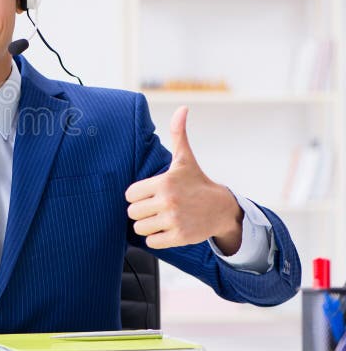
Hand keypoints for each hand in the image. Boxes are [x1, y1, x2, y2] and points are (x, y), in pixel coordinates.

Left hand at [125, 106, 243, 253]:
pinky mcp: (179, 237)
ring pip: (139, 228)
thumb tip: (182, 108)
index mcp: (164, 182)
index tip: (149, 194)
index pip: (129, 194)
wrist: (222, 208)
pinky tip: (167, 229)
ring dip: (147, 225)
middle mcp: (168, 201)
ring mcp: (173, 220)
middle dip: (141, 211)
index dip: (137, 195)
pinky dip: (156, 238)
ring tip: (160, 218)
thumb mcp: (185, 159)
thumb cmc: (197, 182)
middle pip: (132, 212)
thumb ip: (178, 133)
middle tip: (155, 207)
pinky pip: (151, 242)